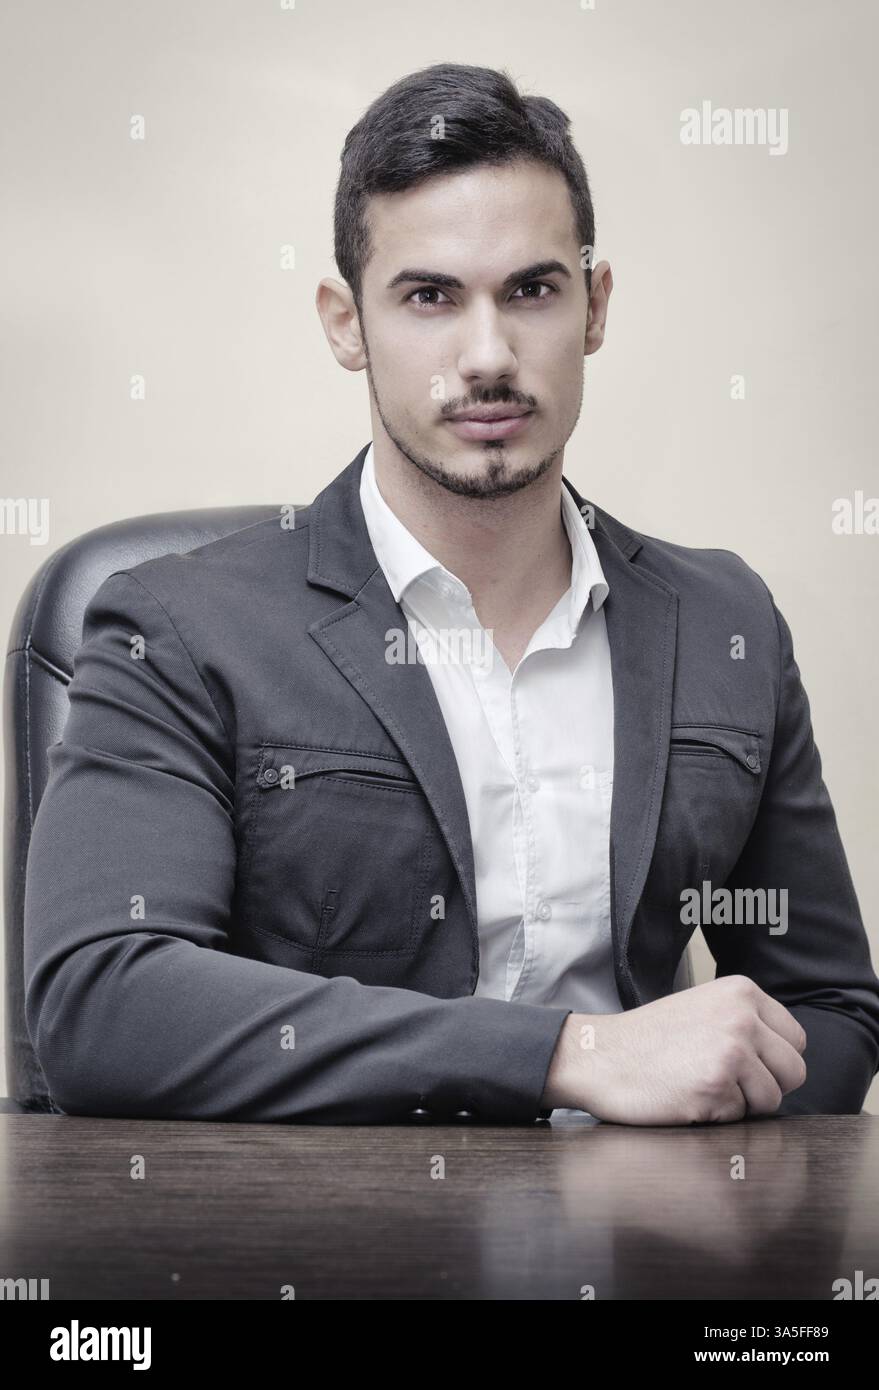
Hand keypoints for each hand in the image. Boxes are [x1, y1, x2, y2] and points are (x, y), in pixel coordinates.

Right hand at [541, 976, 806, 1123]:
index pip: (795, 1040)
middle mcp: (742, 1017)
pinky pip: (740, 1117)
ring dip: (740, 1104)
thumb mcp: (704, 1008)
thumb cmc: (648, 1039)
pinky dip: (717, 1116)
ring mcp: (731, 1051)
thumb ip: (746, 1022)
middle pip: (793, 1072)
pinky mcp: (716, 1086)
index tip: (744, 1064)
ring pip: (771, 1100)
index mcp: (742, 992)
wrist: (600, 1056)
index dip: (773, 1061)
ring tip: (700, 1086)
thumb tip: (785, 1059)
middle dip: (766, 1086)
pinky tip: (686, 1097)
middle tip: (725, 1082)